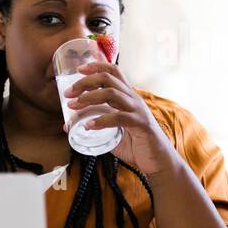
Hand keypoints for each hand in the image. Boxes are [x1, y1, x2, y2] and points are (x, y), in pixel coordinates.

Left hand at [63, 61, 177, 174]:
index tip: (79, 69)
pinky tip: (89, 126)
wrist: (159, 162)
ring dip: (89, 97)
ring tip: (73, 107)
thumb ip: (96, 127)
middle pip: (108, 78)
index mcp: (128, 97)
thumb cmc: (137, 146)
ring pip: (111, 93)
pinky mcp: (141, 124)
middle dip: (85, 82)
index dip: (96, 66)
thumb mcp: (113, 133)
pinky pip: (119, 117)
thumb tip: (70, 126)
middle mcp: (133, 99)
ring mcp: (138, 110)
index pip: (113, 71)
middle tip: (68, 94)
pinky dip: (101, 120)